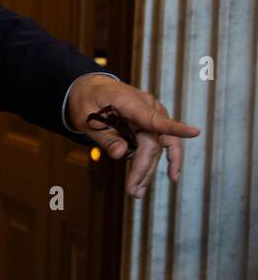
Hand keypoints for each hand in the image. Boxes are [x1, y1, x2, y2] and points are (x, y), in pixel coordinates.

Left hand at [67, 73, 200, 198]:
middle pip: (152, 143)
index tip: (195, 132)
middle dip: (143, 169)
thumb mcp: (85, 118)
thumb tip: (120, 154)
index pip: (153, 118)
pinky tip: (172, 175)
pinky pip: (161, 143)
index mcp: (128, 101)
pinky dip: (165, 159)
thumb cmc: (86, 100)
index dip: (174, 127)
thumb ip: (104, 135)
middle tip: (133, 191)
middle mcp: (146, 107)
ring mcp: (152, 114)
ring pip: (157, 147)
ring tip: (138, 192)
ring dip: (149, 170)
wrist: (91, 87)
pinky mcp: (152, 123)